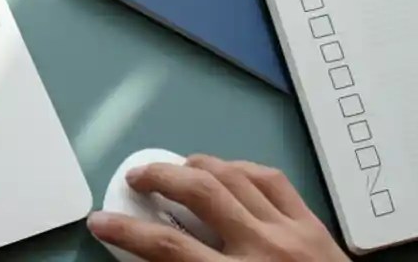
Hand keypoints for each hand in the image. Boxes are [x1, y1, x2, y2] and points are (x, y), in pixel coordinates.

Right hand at [88, 155, 349, 261]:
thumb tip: (162, 257)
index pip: (167, 247)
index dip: (127, 230)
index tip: (101, 221)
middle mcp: (262, 249)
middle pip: (199, 193)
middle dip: (159, 177)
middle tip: (137, 178)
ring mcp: (292, 232)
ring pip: (235, 176)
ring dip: (198, 166)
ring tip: (177, 167)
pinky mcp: (315, 225)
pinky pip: (273, 180)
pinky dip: (242, 169)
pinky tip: (228, 172)